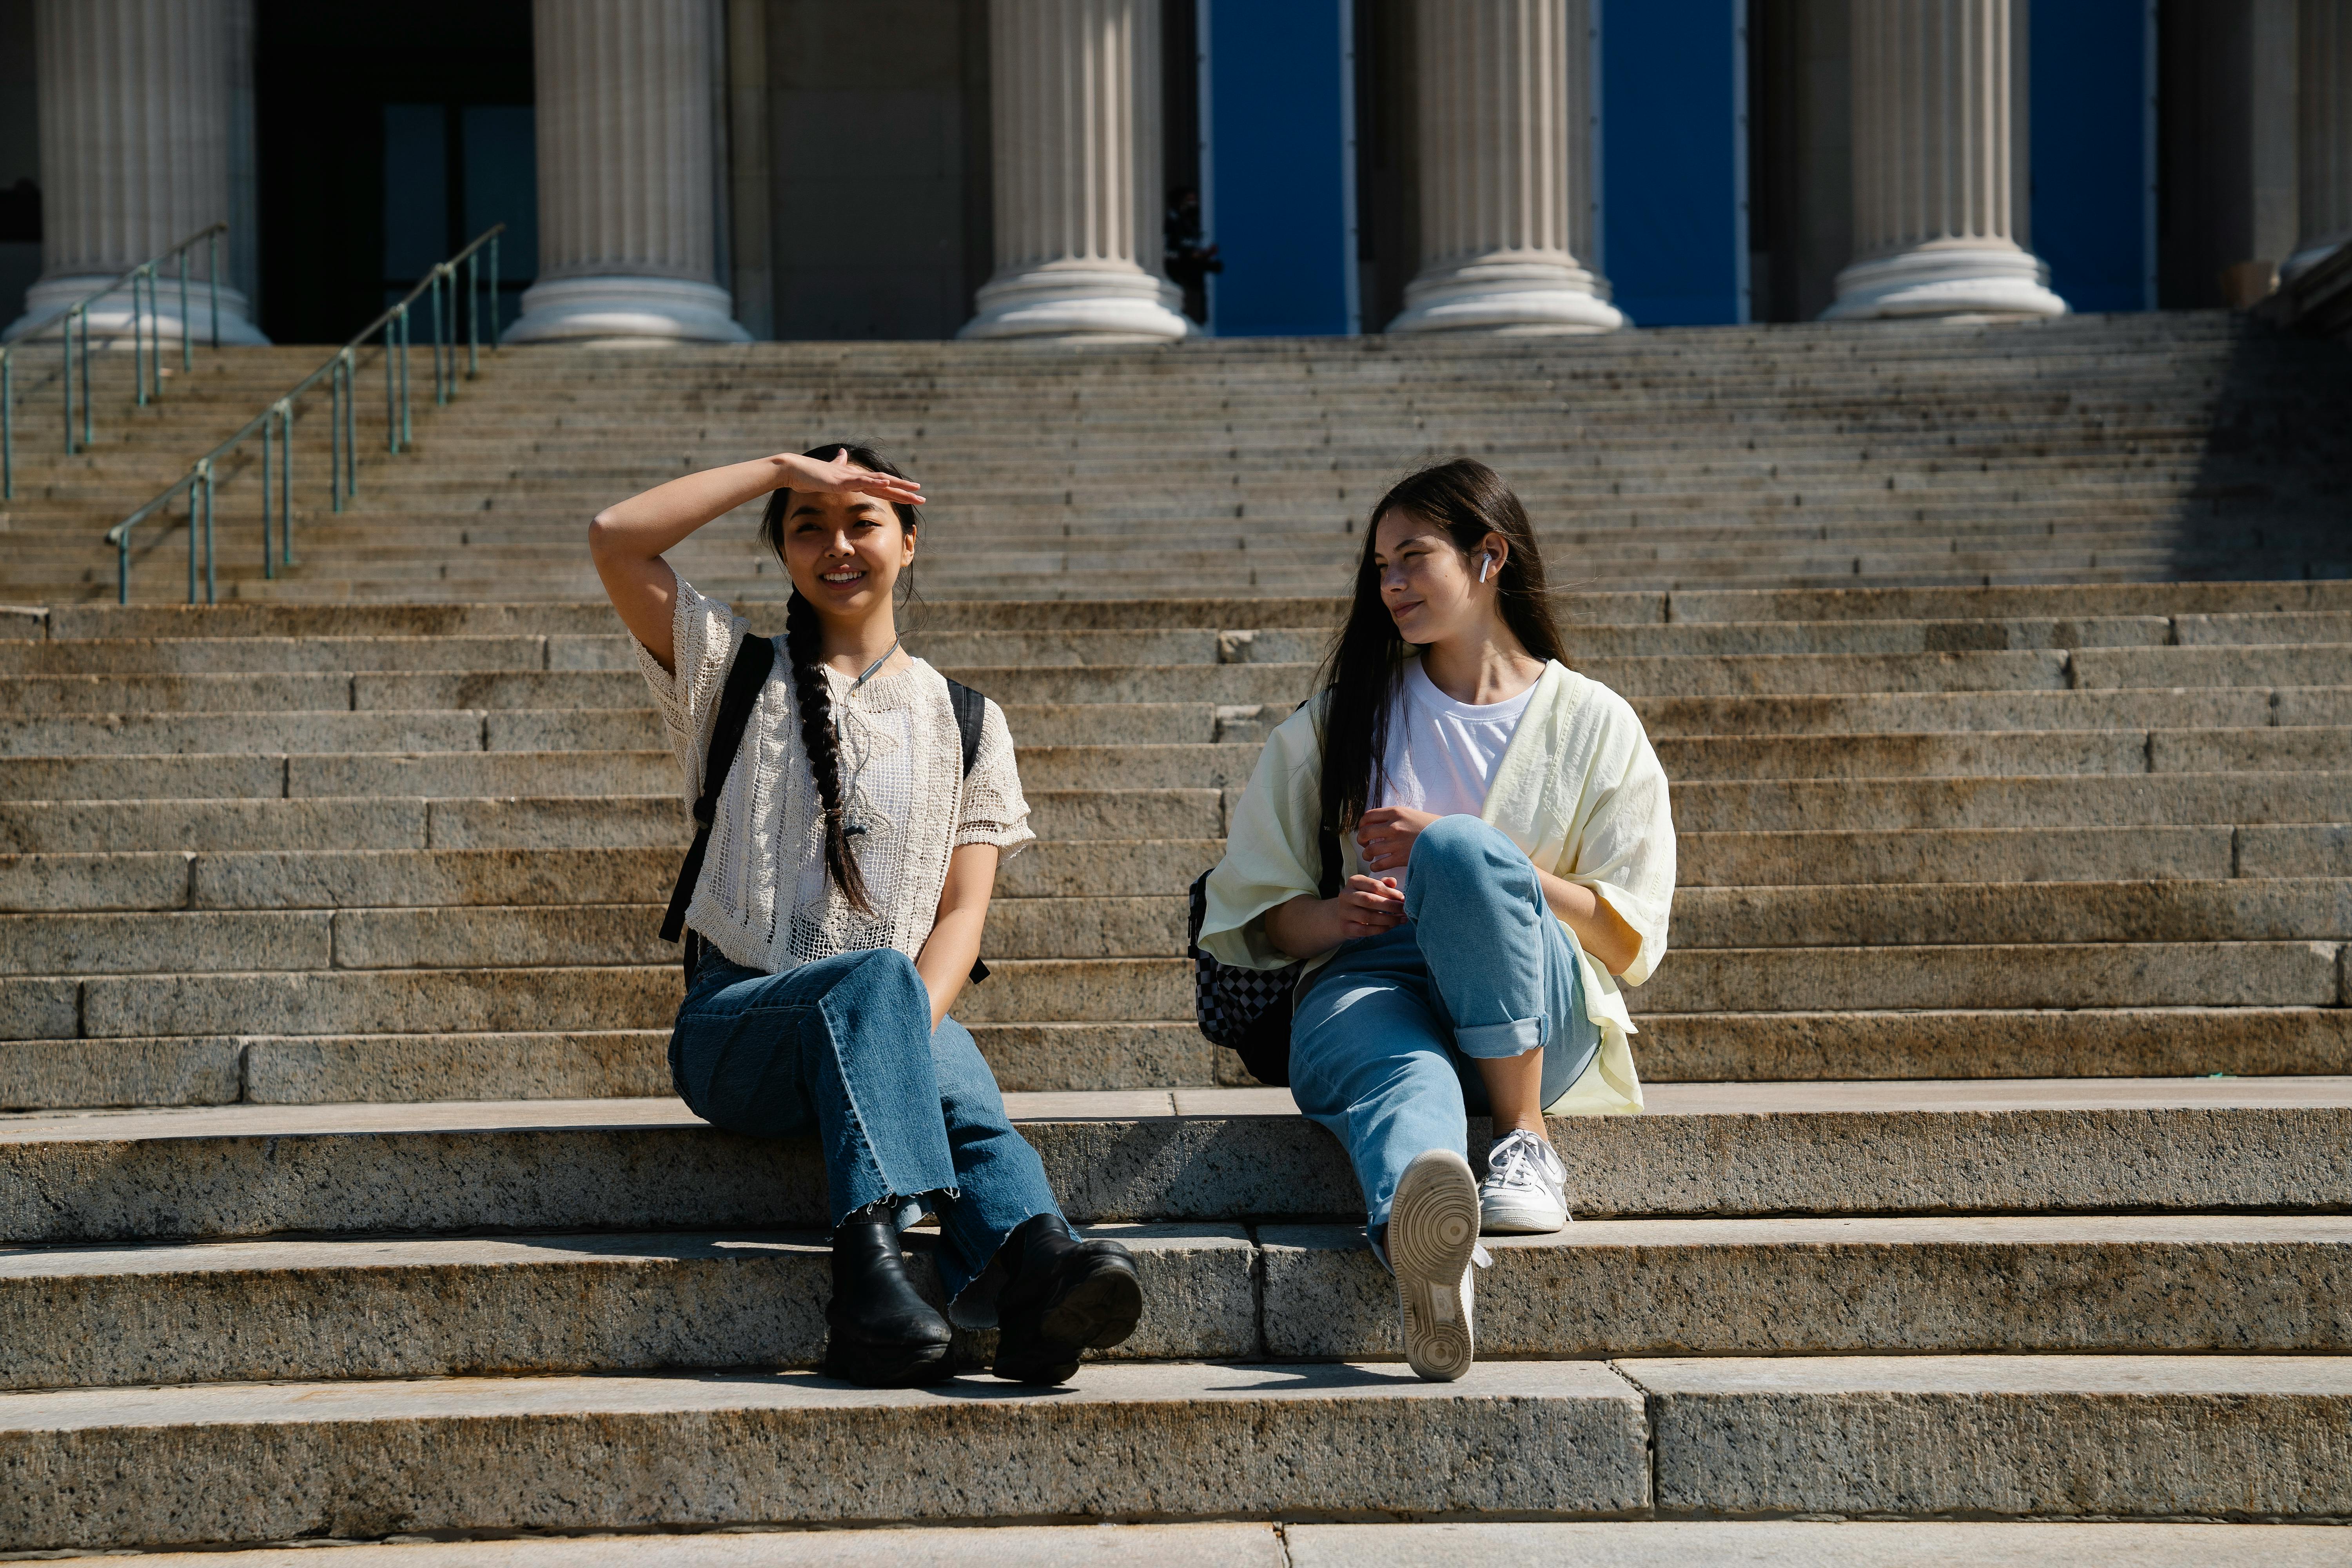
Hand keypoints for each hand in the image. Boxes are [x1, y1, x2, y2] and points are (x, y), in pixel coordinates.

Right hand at [778, 447, 926, 506]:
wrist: (794, 469)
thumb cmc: (810, 473)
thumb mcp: (829, 471)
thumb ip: (838, 464)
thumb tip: (842, 452)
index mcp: (855, 479)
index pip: (881, 486)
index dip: (897, 491)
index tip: (912, 495)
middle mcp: (856, 477)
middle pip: (886, 485)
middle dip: (905, 492)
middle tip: (922, 498)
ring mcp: (849, 478)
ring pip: (879, 482)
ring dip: (897, 486)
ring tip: (913, 489)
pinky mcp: (841, 480)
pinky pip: (860, 481)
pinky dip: (874, 482)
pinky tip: (887, 482)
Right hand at [1331, 873, 1405, 939]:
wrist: (1344, 916)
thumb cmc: (1362, 900)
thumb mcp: (1371, 888)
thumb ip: (1382, 884)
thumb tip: (1393, 882)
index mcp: (1354, 882)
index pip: (1374, 885)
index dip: (1390, 893)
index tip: (1402, 898)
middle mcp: (1346, 895)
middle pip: (1369, 900)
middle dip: (1390, 906)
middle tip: (1404, 910)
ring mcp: (1344, 912)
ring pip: (1368, 917)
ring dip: (1388, 919)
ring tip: (1401, 919)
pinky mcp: (1345, 927)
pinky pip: (1365, 930)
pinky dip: (1380, 929)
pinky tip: (1390, 927)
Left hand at [1356, 806, 1440, 876]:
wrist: (1447, 838)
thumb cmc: (1430, 827)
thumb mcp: (1411, 814)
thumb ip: (1394, 817)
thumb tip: (1377, 823)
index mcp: (1395, 812)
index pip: (1368, 816)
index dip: (1362, 825)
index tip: (1364, 830)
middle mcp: (1393, 826)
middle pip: (1364, 833)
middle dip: (1360, 840)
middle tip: (1364, 844)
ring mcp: (1397, 843)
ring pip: (1370, 850)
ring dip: (1366, 855)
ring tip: (1370, 856)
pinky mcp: (1401, 858)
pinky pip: (1379, 864)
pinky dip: (1374, 866)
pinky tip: (1377, 866)